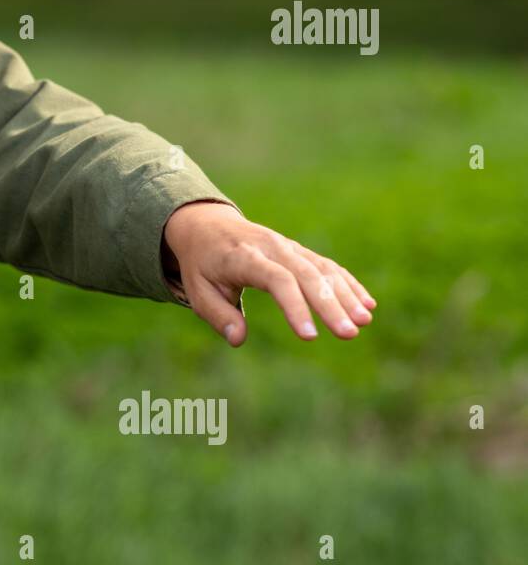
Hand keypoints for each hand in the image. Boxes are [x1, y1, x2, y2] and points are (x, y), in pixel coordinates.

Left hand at [162, 201, 375, 346]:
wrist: (206, 225)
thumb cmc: (202, 265)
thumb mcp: (197, 290)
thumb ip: (217, 315)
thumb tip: (238, 339)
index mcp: (243, 256)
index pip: (276, 280)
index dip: (295, 307)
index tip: (310, 336)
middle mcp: (271, 247)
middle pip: (306, 275)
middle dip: (330, 305)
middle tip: (350, 333)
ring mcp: (288, 246)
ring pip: (322, 269)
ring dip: (346, 295)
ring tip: (364, 322)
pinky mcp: (299, 251)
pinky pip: (327, 266)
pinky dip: (348, 284)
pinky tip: (367, 305)